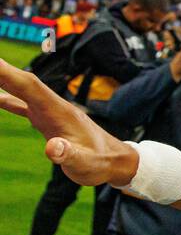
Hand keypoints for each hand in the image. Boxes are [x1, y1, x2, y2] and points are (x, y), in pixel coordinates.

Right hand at [0, 58, 137, 186]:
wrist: (114, 162)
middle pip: (22, 83)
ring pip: (22, 91)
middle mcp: (53, 106)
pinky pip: (24, 105)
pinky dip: (9, 98)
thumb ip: (69, 154)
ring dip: (3, 80)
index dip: (7, 73)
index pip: (29, 86)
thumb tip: (52, 148)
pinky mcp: (48, 120)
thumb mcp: (84, 163)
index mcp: (59, 111)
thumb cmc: (100, 162)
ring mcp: (50, 112)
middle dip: (1, 71)